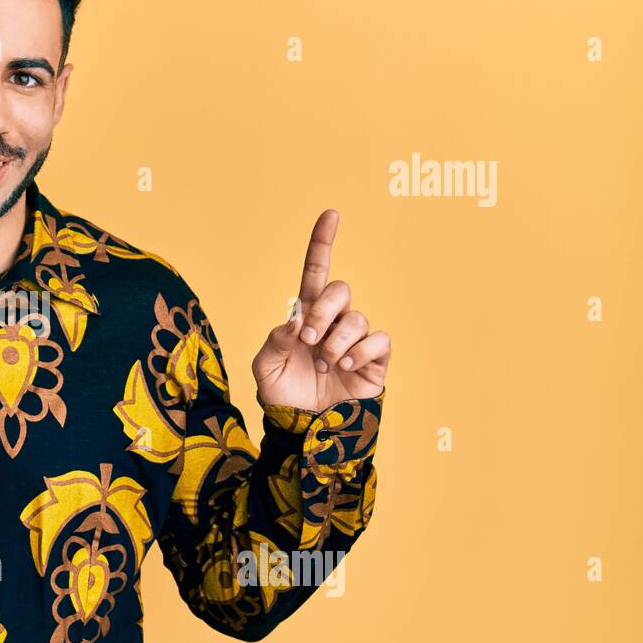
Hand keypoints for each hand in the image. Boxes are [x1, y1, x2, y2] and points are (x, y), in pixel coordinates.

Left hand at [251, 209, 389, 411]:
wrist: (303, 428)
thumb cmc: (283, 394)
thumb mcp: (264, 367)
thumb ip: (275, 340)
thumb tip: (297, 321)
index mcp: (306, 316)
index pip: (315, 272)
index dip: (322, 243)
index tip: (330, 214)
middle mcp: (334, 322)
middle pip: (340, 289)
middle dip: (321, 312)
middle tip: (307, 340)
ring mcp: (356, 339)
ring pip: (357, 318)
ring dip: (335, 344)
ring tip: (322, 366)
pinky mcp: (375, 359)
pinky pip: (378, 339)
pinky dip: (358, 354)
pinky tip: (344, 369)